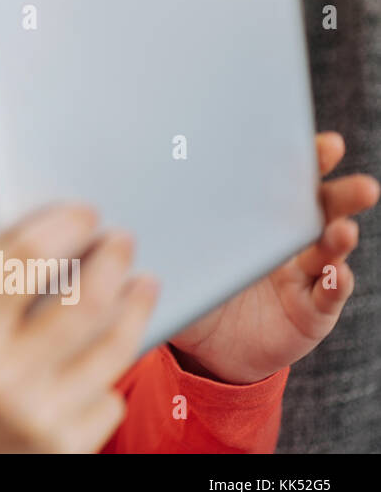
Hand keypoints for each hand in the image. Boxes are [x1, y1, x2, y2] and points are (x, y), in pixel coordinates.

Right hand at [0, 203, 158, 451]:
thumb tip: (22, 211)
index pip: (26, 258)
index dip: (63, 225)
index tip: (86, 211)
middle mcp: (0, 376)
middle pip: (83, 300)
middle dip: (112, 259)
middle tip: (122, 239)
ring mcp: (36, 418)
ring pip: (113, 348)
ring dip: (136, 306)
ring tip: (142, 282)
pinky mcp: (63, 450)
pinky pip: (111, 396)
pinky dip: (109, 370)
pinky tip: (106, 350)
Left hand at [168, 132, 378, 383]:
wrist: (210, 348)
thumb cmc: (196, 286)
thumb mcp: (179, 253)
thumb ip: (168, 227)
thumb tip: (134, 195)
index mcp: (259, 215)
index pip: (287, 180)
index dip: (308, 160)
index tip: (324, 144)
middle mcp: (290, 240)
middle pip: (322, 209)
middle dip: (341, 194)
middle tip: (360, 186)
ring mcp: (304, 275)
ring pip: (330, 250)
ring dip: (341, 238)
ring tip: (343, 231)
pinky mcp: (311, 312)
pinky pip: (327, 296)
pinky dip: (334, 285)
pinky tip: (336, 275)